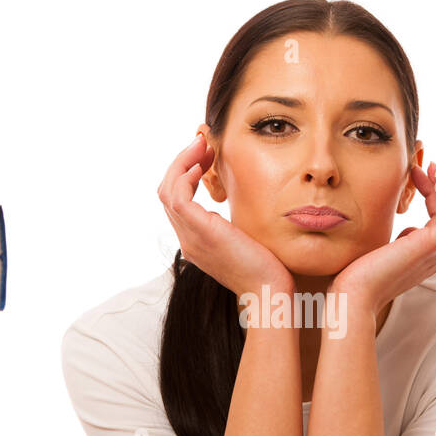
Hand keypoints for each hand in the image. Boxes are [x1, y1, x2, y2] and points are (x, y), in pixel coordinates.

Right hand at [157, 129, 294, 296]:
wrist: (269, 290)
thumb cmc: (267, 268)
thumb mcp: (245, 239)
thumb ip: (234, 224)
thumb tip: (239, 203)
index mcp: (196, 241)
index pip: (177, 202)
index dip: (186, 175)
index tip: (206, 157)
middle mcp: (187, 239)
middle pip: (166, 193)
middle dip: (182, 163)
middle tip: (202, 144)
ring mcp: (190, 237)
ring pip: (167, 191)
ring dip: (182, 162)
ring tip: (202, 146)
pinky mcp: (200, 232)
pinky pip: (178, 195)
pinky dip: (186, 174)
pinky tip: (203, 165)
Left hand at [330, 161, 435, 315]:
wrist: (351, 295)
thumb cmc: (356, 277)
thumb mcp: (381, 250)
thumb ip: (397, 240)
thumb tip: (406, 231)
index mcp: (426, 254)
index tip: (417, 174)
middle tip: (429, 167)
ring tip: (431, 168)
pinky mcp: (433, 246)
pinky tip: (432, 178)